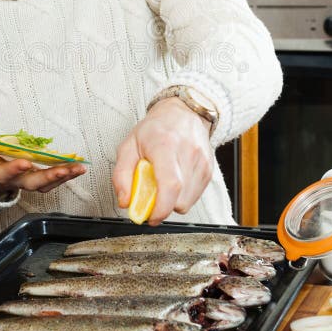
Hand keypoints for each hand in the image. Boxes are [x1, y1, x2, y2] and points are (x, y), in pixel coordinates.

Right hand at [0, 132, 86, 199]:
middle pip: (32, 183)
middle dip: (49, 176)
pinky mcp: (32, 177)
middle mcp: (11, 181)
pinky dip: (64, 174)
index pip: (4, 174)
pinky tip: (78, 166)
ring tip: (79, 168)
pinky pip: (50, 179)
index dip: (14, 170)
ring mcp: (23, 180)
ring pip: (45, 183)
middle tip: (65, 169)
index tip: (25, 162)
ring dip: (63, 177)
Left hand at [112, 97, 212, 224]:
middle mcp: (188, 154)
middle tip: (151, 193)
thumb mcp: (129, 145)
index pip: (170, 185)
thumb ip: (122, 174)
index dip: (161, 208)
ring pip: (187, 201)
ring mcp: (202, 163)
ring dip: (172, 200)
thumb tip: (125, 201)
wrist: (184, 113)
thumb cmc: (155, 129)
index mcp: (165, 146)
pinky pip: (194, 196)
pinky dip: (182, 195)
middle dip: (162, 205)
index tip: (150, 217)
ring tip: (163, 182)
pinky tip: (175, 179)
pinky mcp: (209, 170)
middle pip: (179, 198)